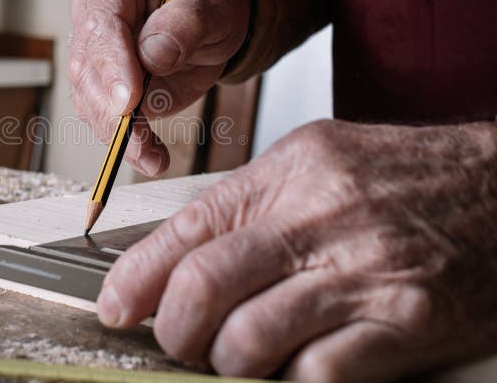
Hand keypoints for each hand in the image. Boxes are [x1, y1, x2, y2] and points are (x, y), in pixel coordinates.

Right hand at [68, 0, 249, 175]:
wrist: (211, 22)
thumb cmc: (209, 3)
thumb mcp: (215, 3)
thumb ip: (186, 22)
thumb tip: (152, 54)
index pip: (102, 23)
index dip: (112, 65)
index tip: (129, 101)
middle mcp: (92, 15)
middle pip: (87, 67)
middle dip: (112, 110)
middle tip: (140, 140)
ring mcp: (92, 52)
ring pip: (89, 98)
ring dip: (117, 134)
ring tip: (152, 156)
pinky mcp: (102, 86)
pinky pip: (103, 118)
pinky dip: (124, 143)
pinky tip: (150, 157)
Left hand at [97, 119, 496, 380]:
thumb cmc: (407, 176)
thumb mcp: (317, 160)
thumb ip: (250, 203)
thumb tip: (182, 251)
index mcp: (290, 173)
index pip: (188, 227)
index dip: (137, 274)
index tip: (115, 304)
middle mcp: (320, 219)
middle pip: (205, 286)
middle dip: (173, 329)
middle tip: (175, 340)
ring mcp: (363, 273)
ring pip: (250, 340)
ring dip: (227, 363)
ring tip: (236, 356)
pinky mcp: (405, 324)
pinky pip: (316, 375)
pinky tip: (290, 370)